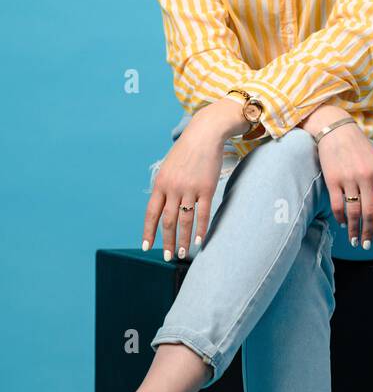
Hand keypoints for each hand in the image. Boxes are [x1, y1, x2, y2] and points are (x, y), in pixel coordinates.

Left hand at [143, 110, 229, 258]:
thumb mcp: (168, 168)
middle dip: (167, 241)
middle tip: (168, 257)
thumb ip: (164, 187)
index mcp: (160, 184)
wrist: (205, 134)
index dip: (148, 232)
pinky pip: (202, 213)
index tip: (147, 247)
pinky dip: (200, 229)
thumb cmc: (186, 152)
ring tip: (182, 253)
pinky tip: (198, 240)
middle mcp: (173, 188)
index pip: (151, 213)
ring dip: (183, 239)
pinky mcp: (206, 188)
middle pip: (168, 221)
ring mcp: (190, 189)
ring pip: (185, 220)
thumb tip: (162, 208)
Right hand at [316, 122, 372, 247]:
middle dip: (369, 232)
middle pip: (371, 212)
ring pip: (354, 212)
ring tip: (354, 241)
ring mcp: (349, 178)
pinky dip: (341, 218)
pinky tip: (343, 224)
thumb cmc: (359, 149)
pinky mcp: (333, 179)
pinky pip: (338, 205)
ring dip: (355, 230)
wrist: (337, 130)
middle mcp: (367, 177)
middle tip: (367, 245)